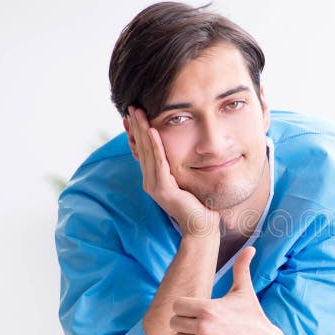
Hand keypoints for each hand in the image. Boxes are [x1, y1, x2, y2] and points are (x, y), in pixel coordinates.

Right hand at [126, 106, 217, 235]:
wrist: (202, 228)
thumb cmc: (199, 205)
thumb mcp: (186, 181)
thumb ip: (179, 168)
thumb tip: (183, 153)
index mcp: (154, 179)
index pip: (143, 151)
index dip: (137, 132)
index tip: (134, 114)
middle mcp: (150, 181)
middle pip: (140, 148)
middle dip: (136, 126)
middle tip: (131, 106)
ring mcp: (154, 186)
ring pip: (146, 152)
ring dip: (142, 130)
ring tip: (137, 112)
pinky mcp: (163, 190)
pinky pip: (158, 162)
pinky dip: (155, 145)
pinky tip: (151, 130)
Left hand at [170, 247, 287, 334]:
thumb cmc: (252, 318)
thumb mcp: (245, 292)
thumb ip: (241, 268)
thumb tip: (251, 247)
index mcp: (209, 308)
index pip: (177, 305)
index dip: (186, 307)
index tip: (198, 310)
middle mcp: (204, 328)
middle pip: (174, 323)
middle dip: (186, 322)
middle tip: (203, 324)